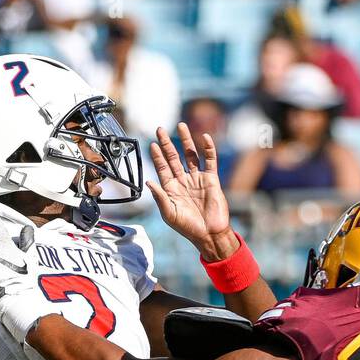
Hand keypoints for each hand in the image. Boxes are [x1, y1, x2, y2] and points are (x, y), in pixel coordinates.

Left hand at [147, 123, 236, 260]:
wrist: (209, 234)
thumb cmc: (188, 227)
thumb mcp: (169, 213)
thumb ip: (160, 197)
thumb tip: (148, 182)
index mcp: (171, 189)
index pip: (162, 168)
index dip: (157, 156)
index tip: (152, 144)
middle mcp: (183, 181)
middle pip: (173, 157)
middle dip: (167, 143)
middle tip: (160, 129)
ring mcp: (197, 179)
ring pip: (190, 155)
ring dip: (186, 141)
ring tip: (181, 125)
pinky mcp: (211, 179)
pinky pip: (210, 161)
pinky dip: (208, 149)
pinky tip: (204, 137)